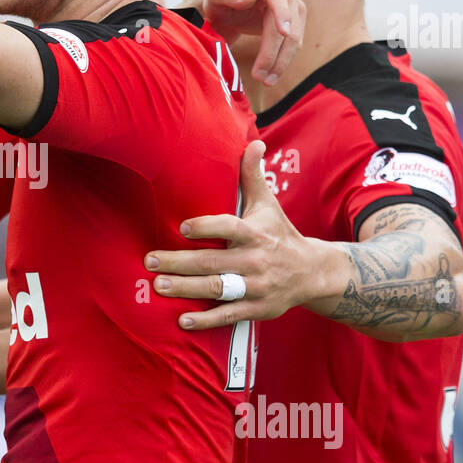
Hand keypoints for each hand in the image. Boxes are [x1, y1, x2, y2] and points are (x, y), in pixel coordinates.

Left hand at [144, 140, 322, 328]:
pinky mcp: (257, 309)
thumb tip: (254, 142)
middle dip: (179, 262)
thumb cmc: (280, 235)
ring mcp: (256, 287)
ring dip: (186, 289)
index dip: (206, 228)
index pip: (229, 228)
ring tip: (158, 285)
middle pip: (213, 262)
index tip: (182, 228)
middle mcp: (256, 261)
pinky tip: (182, 321)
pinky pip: (229, 316)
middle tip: (149, 260)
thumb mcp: (268, 205)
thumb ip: (253, 176)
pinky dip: (206, 320)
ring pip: (217, 288)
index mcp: (256, 233)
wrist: (313, 273)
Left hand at [190, 0, 305, 84]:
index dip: (282, 13)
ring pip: (294, 36)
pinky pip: (294, 43)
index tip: (284, 33)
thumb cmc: (217, 2)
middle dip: (274, 52)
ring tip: (266, 81)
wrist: (225, 10)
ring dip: (282, 61)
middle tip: (260, 77)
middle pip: (287, 23)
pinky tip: (271, 74)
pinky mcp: (293, 20)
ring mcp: (290, 4)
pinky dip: (284, 60)